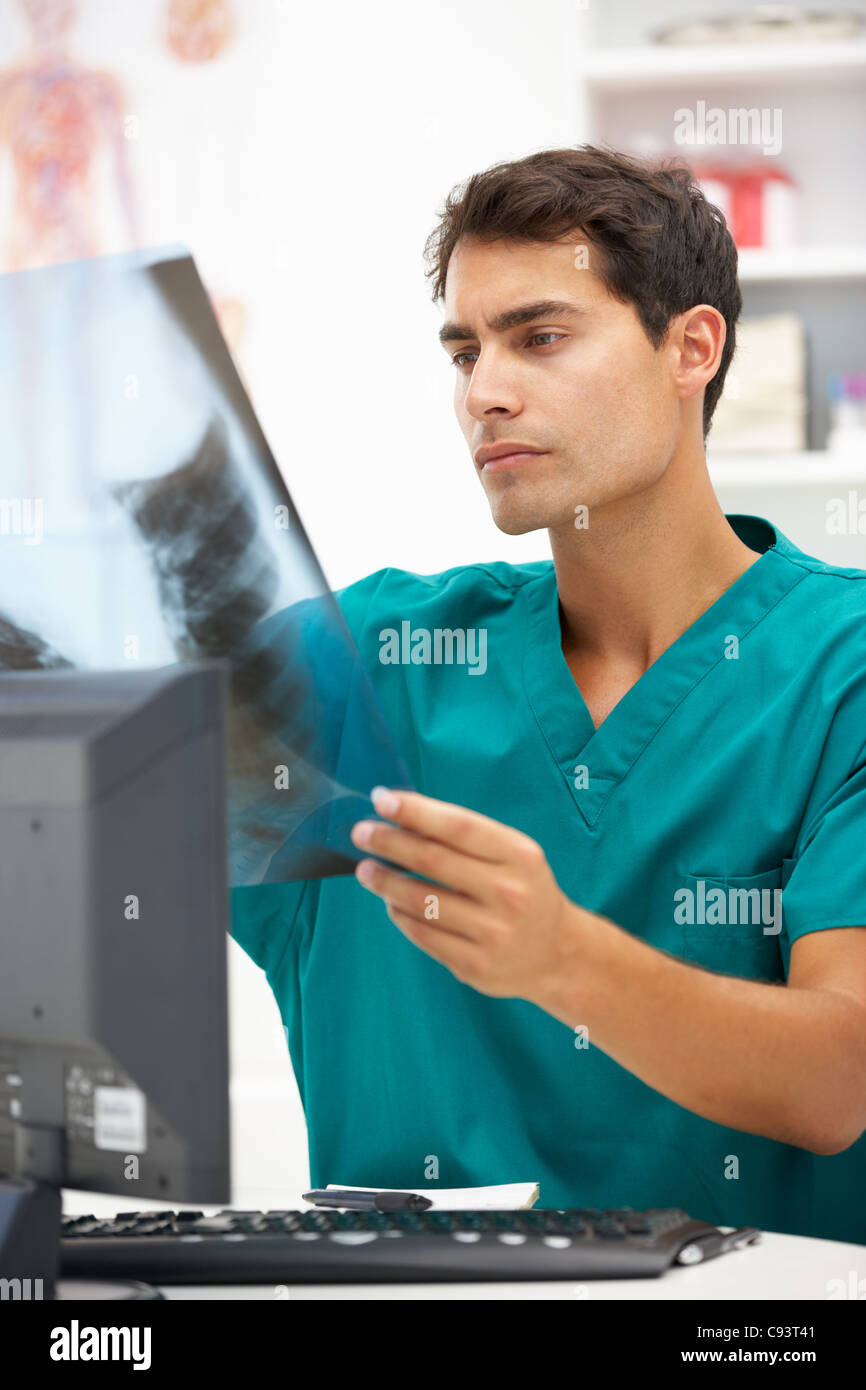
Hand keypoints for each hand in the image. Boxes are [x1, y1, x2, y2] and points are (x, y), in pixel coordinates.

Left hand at [350, 786, 585, 1005]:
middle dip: (389, 842)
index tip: (382, 800)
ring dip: (384, 882)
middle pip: (433, 860)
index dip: (416, 811)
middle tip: (361, 833)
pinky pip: (423, 935)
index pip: (458, 826)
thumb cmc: (524, 891)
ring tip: (366, 870)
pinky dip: (399, 914)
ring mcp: (491, 933)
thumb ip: (466, 838)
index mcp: (518, 856)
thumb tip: (405, 819)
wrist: (557, 953)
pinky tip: (391, 902)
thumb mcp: (512, 855)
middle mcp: (508, 893)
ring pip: (420, 901)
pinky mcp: (474, 965)